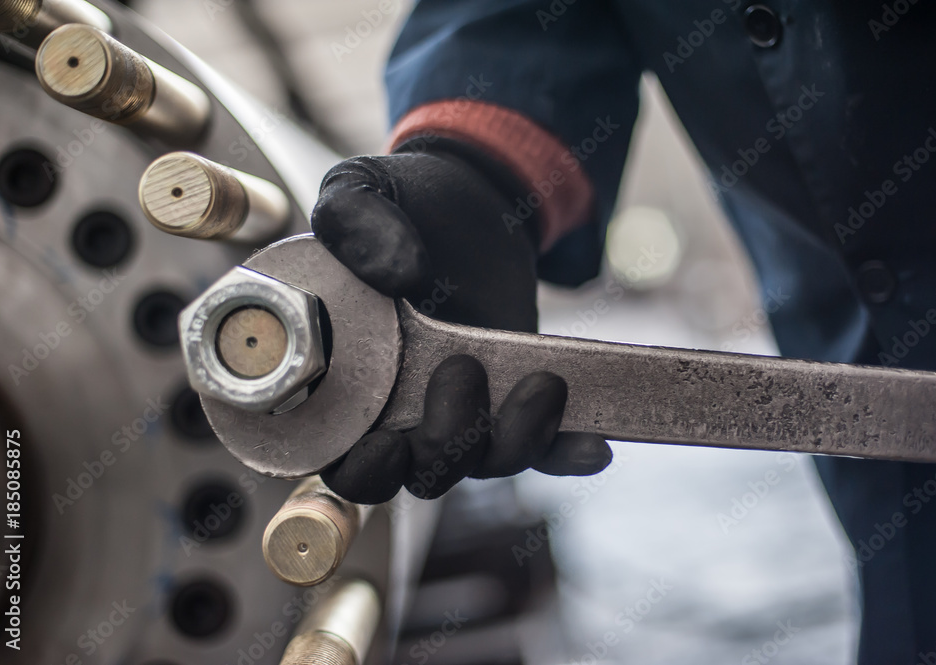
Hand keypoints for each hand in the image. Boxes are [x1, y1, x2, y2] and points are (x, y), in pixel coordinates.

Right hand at [311, 143, 611, 502]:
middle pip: (420, 474)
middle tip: (462, 370)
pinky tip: (594, 446)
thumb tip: (397, 275)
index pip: (342, 460)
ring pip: (484, 464)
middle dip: (447, 446)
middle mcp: (398, 408)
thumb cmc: (401, 202)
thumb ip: (353, 222)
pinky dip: (565, 454)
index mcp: (344, 380)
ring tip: (542, 382)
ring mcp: (458, 409)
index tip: (390, 441)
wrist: (470, 198)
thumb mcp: (360, 191)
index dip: (363, 470)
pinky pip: (540, 449)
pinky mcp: (508, 401)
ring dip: (515, 440)